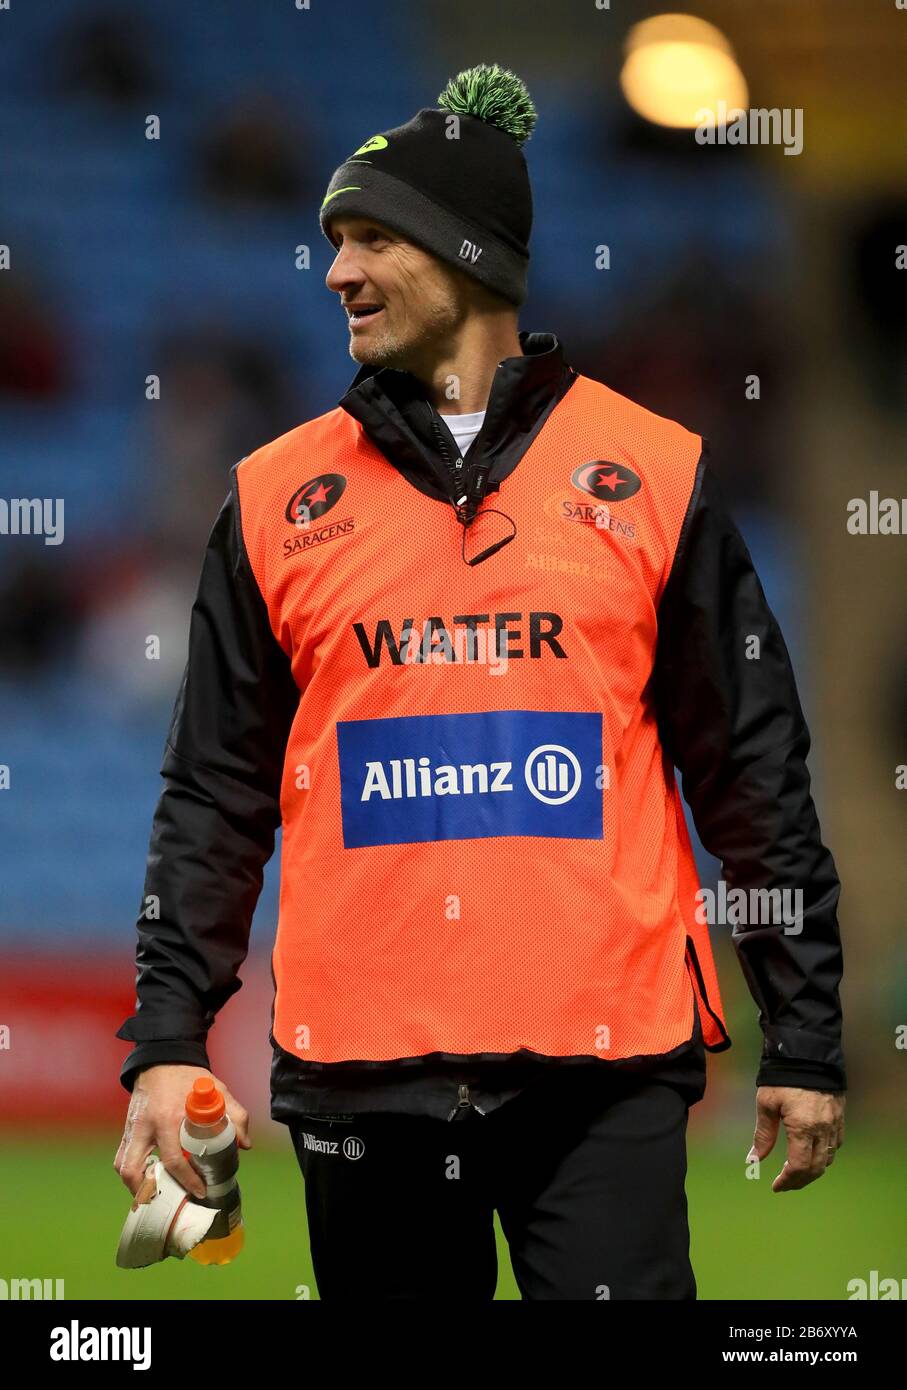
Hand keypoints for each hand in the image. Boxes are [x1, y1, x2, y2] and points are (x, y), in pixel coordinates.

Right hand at [113, 1064, 251, 1198]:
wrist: (163, 1057)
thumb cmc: (189, 1077)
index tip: (199, 1191)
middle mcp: (145, 1126)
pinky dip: (131, 1171)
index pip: (173, 1160)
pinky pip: (122, 1156)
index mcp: (168, 1118)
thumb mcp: (217, 1090)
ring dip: (136, 1185)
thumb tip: (244, 1144)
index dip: (187, 1180)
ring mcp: (132, 1127)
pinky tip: (146, 1178)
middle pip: (133, 1170)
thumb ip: (236, 1115)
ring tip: (156, 1194)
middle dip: (148, 1192)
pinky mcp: (127, 1128)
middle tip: (168, 1201)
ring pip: (122, 1165)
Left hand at [749, 1086, 844, 1191]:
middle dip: (800, 1181)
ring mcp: (835, 1123)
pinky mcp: (840, 1115)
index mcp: (803, 1128)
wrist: (807, 1052)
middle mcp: (823, 1129)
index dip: (788, 1181)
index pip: (799, 1167)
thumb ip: (763, 1135)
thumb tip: (753, 1160)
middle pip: (816, 1168)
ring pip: (828, 1158)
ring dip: (813, 1169)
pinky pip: (836, 1144)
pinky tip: (813, 1152)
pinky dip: (825, 1154)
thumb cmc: (782, 1077)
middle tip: (785, 1184)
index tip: (776, 1186)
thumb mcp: (766, 1104)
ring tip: (796, 1170)